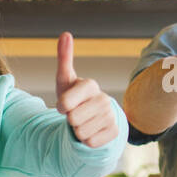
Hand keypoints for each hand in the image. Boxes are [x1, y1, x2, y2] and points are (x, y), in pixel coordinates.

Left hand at [56, 32, 117, 147]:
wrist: (93, 117)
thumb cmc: (75, 97)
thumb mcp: (65, 80)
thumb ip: (64, 58)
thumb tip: (66, 33)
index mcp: (90, 85)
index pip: (65, 103)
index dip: (61, 107)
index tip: (65, 104)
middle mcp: (103, 98)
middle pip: (72, 119)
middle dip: (70, 120)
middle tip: (76, 114)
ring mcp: (111, 115)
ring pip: (81, 132)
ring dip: (78, 131)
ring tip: (83, 122)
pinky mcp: (114, 131)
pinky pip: (90, 142)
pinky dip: (86, 140)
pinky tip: (91, 131)